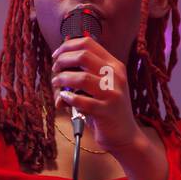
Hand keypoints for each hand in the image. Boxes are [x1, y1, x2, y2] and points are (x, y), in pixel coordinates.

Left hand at [51, 34, 144, 153]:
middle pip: (83, 56)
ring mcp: (112, 93)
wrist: (125, 135)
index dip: (67, 46)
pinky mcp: (106, 111)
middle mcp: (115, 76)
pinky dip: (68, 98)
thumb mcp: (101, 86)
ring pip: (81, 78)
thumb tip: (58, 63)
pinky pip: (81, 101)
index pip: (88, 44)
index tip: (57, 55)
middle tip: (55, 70)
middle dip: (63, 61)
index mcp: (114, 65)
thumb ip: (84, 73)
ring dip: (63, 80)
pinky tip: (64, 98)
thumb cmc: (108, 109)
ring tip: (57, 85)